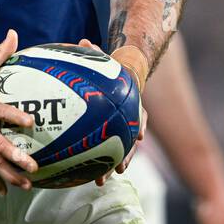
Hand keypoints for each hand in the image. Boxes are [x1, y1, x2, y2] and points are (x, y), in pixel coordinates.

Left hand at [73, 38, 147, 186]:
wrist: (119, 82)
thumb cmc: (108, 71)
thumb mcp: (103, 61)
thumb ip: (95, 54)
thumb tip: (83, 42)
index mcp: (130, 103)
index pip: (140, 115)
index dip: (139, 125)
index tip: (139, 135)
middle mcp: (129, 120)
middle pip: (131, 142)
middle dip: (126, 156)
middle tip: (119, 169)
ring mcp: (121, 131)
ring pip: (119, 153)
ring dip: (111, 167)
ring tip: (100, 181)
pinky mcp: (109, 138)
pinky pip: (104, 153)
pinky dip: (96, 164)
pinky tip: (83, 176)